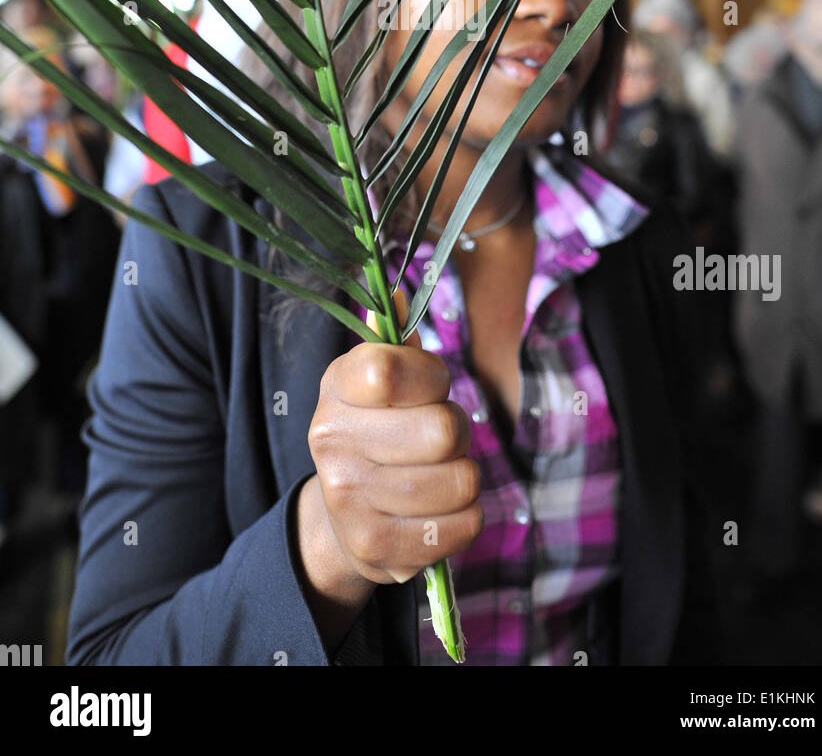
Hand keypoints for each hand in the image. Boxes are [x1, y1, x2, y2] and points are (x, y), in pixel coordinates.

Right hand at [306, 293, 482, 586]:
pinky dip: (466, 518)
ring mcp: (350, 499)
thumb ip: (395, 342)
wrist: (343, 518)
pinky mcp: (376, 549)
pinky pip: (463, 525)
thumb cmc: (380, 431)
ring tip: (438, 474)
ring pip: (460, 480)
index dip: (431, 377)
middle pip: (443, 429)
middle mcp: (331, 441)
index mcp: (337, 387)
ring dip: (464, 476)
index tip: (429, 387)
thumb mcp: (379, 380)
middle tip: (438, 439)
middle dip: (457, 433)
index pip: (390, 370)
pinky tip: (439, 511)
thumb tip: (396, 295)